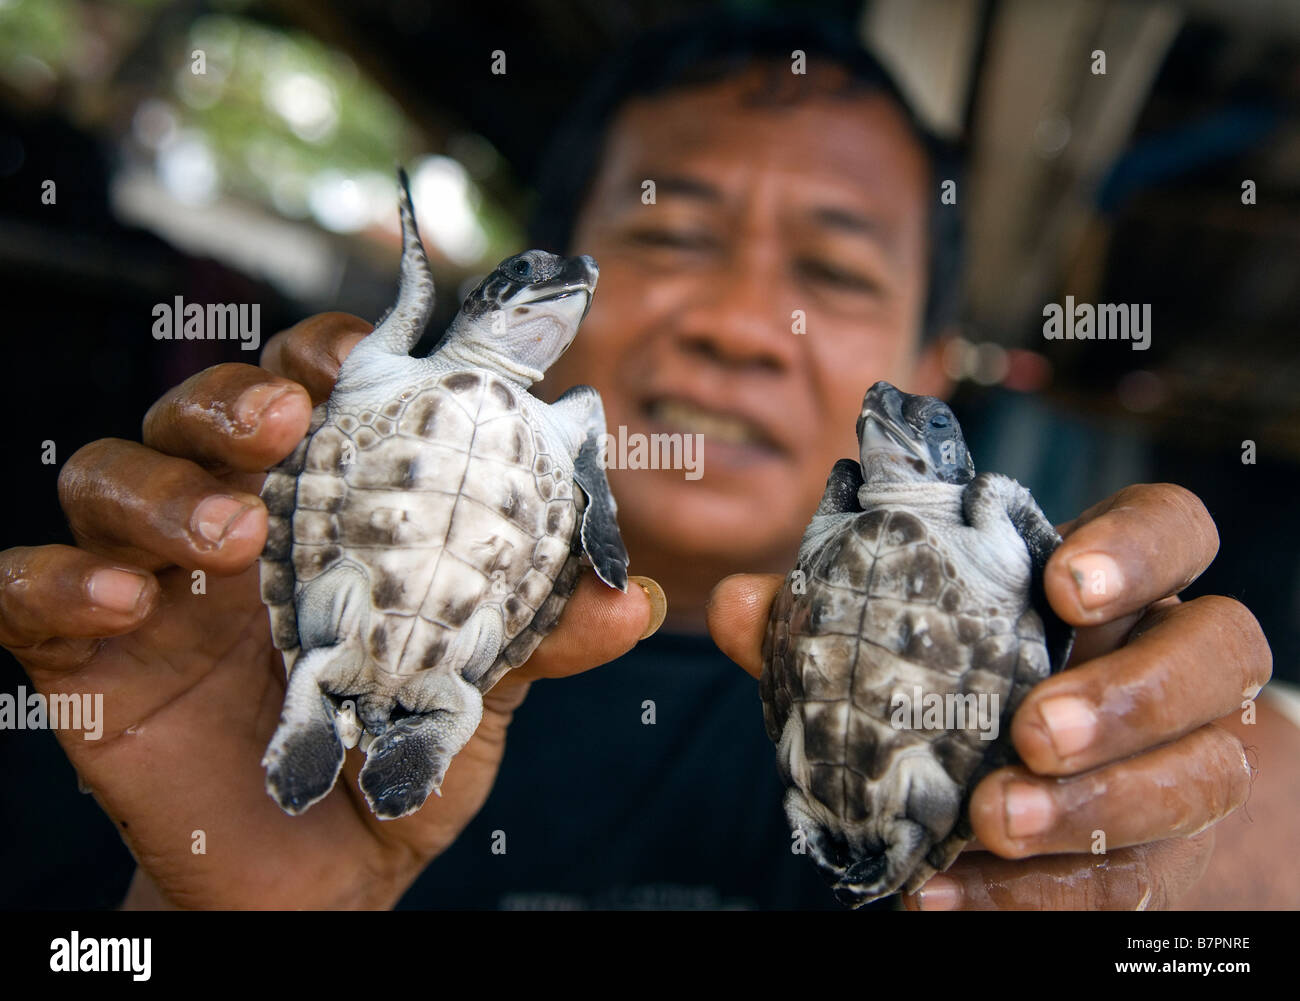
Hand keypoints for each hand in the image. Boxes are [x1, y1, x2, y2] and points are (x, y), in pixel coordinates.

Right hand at [0, 313, 655, 909]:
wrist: (330, 875)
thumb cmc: (400, 754)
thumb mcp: (480, 691)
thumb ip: (541, 634)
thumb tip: (632, 596)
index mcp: (324, 510)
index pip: (305, 392)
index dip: (320, 357)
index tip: (350, 359)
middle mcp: (232, 525)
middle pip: (198, 412)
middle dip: (229, 400)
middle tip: (278, 423)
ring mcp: (152, 586)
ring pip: (109, 477)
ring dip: (159, 487)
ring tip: (225, 536)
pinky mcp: (84, 659)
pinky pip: (26, 591)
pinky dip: (56, 581)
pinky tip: (118, 603)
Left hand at [707, 484, 1271, 909]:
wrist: (1079, 790)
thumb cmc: (988, 682)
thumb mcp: (925, 636)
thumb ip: (834, 615)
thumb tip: (738, 606)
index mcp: (1121, 585)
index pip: (1175, 532)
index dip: (1137, 550)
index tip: (1064, 587)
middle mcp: (1179, 663)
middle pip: (1216, 653)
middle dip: (1128, 694)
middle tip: (1032, 732)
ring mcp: (1191, 760)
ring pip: (1199, 774)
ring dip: (1094, 808)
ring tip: (993, 824)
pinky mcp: (1172, 857)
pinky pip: (1135, 882)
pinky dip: (1043, 897)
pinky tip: (952, 896)